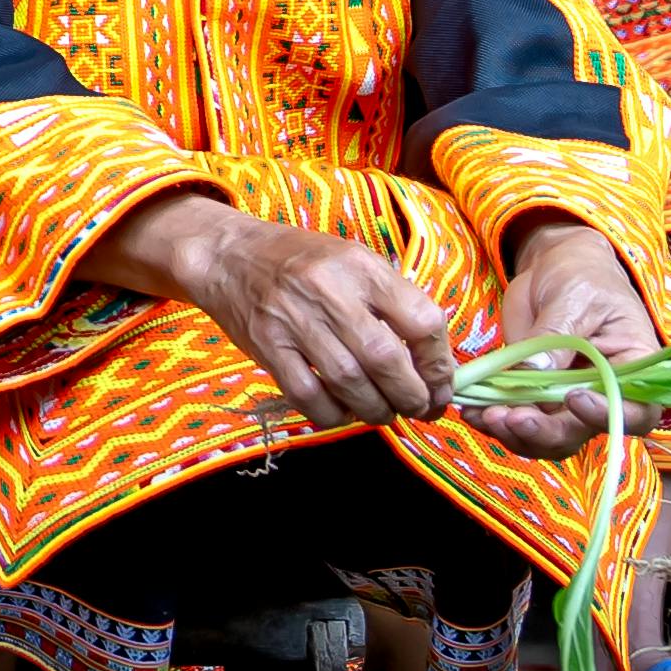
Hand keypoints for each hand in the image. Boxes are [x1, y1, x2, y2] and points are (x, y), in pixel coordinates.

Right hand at [90, 192, 453, 427]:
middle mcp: (330, 291)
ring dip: (376, 411)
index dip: (440, 364)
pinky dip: (332, 415)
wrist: (229, 255)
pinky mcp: (267, 346)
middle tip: (418, 409)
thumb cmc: (303, 259)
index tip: (441, 385)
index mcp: (363, 267)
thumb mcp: (354, 261)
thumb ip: (391, 301)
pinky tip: (341, 412)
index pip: (422, 321)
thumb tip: (431, 360)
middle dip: (412, 397)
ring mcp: (295, 320)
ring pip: (350, 384)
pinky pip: (308, 396)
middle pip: (387, 360)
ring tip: (383, 413)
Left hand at [460, 214, 661, 461]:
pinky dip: (494, 420)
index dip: (607, 416)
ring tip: (486, 413)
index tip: (573, 398)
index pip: (636, 413)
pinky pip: (517, 420)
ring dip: (515, 432)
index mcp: (632, 371)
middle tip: (511, 416)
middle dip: (544, 430)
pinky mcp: (532, 395)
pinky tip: (473, 410)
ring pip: (546, 436)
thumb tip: (533, 372)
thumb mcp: (574, 299)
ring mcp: (565, 400)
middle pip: (581, 431)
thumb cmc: (580, 276)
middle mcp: (602, 395)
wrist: (553, 267)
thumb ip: (556, 337)